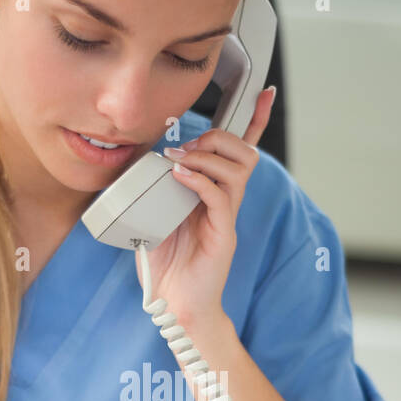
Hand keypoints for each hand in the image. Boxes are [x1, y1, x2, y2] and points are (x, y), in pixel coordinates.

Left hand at [135, 85, 276, 328]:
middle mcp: (227, 201)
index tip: (263, 92)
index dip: (254, 120)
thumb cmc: (166, 266)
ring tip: (179, 162)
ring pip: (238, 168)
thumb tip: (136, 163)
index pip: (240, 151)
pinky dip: (201, 179)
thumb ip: (154, 191)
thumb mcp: (153, 218)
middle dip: (217, 137)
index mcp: (214, 194)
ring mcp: (227, 217)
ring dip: (207, 156)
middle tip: (183, 148)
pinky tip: (180, 176)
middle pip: (244, 152)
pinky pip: (222, 196)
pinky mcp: (224, 235)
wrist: (176, 307)